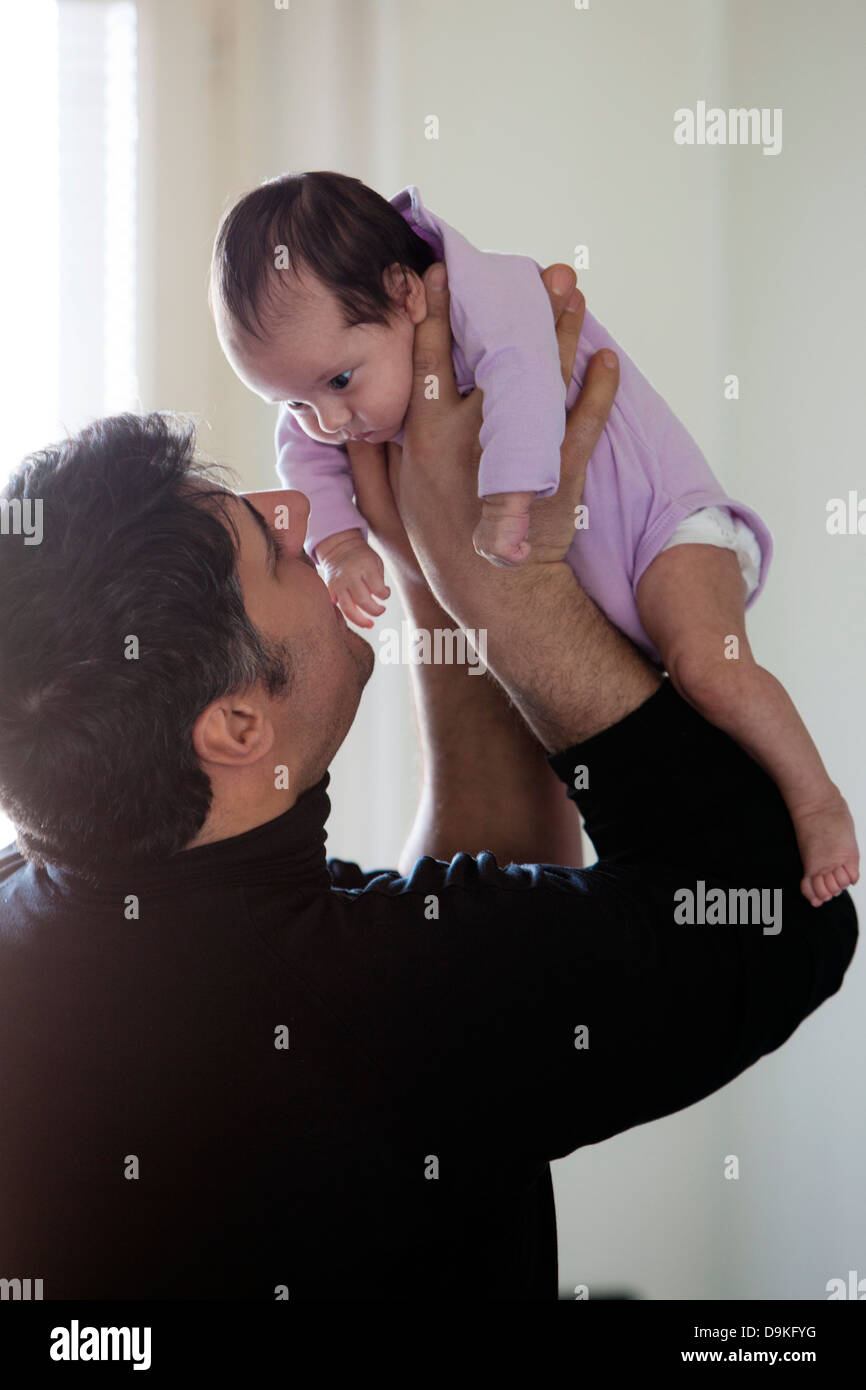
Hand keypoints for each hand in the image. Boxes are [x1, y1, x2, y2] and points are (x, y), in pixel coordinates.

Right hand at [317, 533, 389, 628]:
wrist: (339, 549)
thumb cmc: (363, 559)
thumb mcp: (376, 563)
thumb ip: (379, 582)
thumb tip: (378, 603)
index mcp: (365, 567)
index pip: (378, 589)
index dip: (385, 595)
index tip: (386, 593)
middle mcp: (350, 576)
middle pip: (363, 601)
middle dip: (375, 611)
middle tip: (382, 610)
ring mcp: (339, 583)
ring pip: (348, 609)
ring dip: (360, 621)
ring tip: (370, 625)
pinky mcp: (330, 589)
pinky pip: (338, 608)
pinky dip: (347, 615)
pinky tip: (355, 617)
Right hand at [375, 259, 619, 617]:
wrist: (493, 593)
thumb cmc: (437, 544)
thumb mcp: (392, 497)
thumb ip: (381, 449)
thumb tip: (363, 411)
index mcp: (428, 434)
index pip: (431, 356)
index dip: (437, 309)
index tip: (445, 271)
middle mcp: (473, 433)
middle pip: (498, 353)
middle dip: (517, 306)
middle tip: (537, 269)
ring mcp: (518, 448)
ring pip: (544, 375)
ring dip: (562, 330)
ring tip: (571, 291)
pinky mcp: (560, 469)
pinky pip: (584, 419)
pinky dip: (598, 388)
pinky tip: (605, 358)